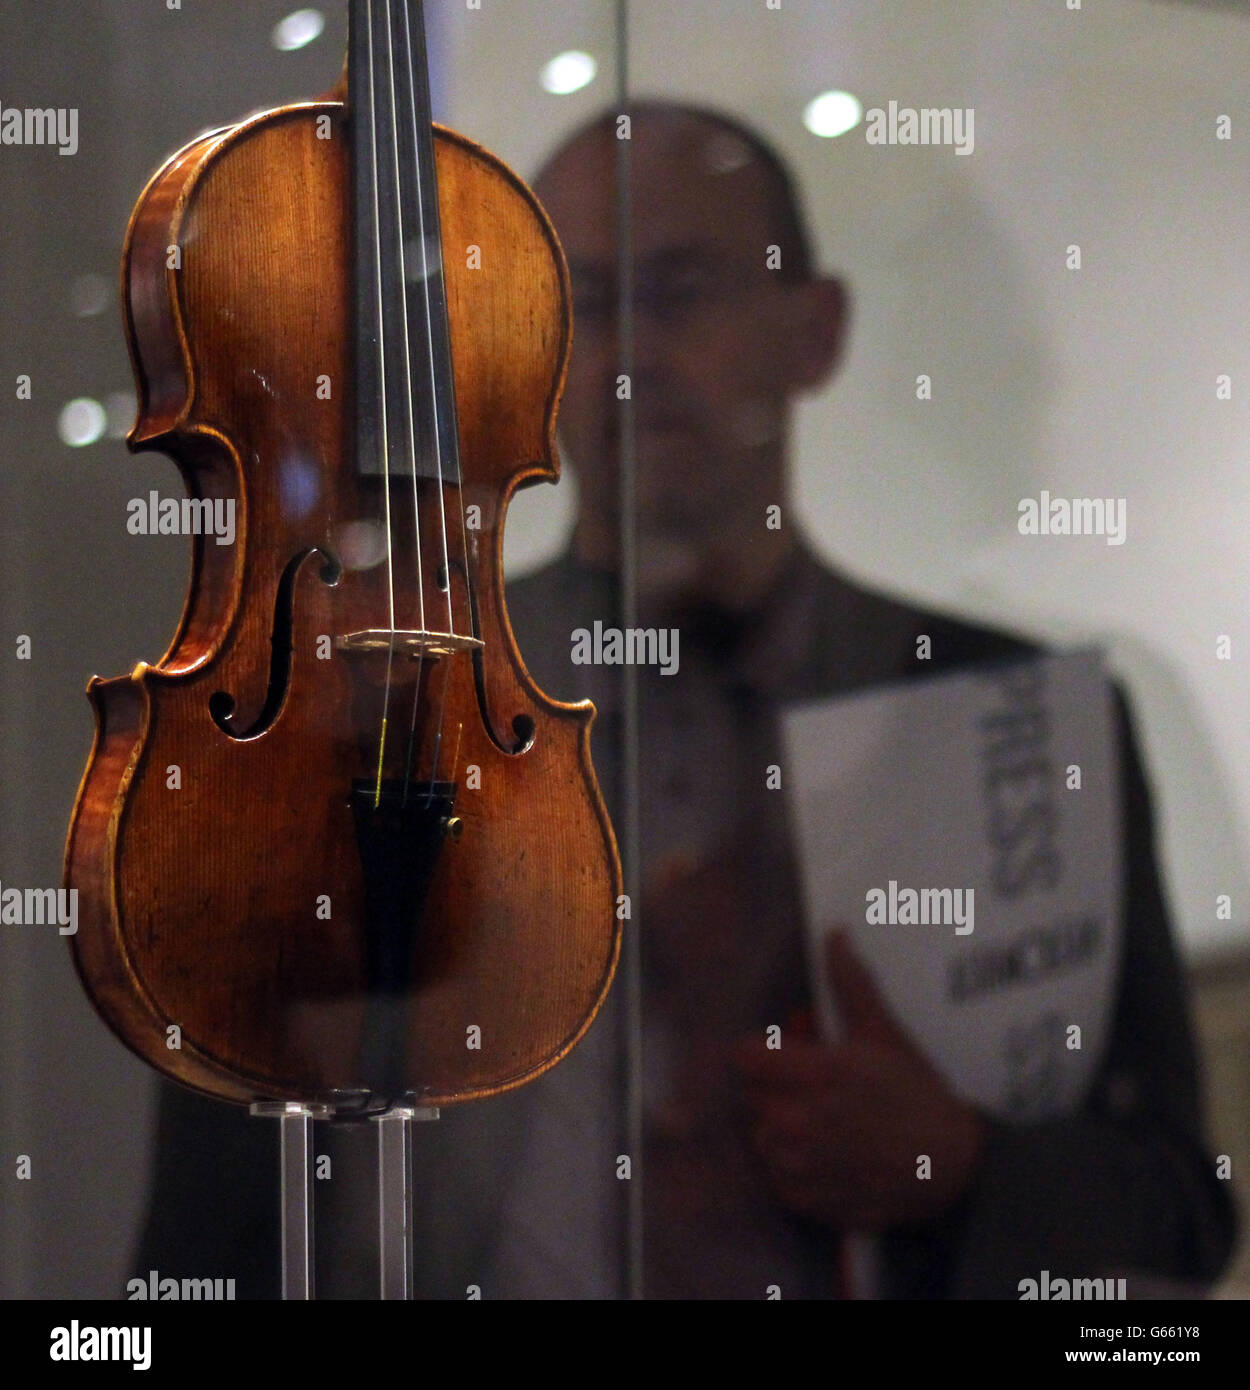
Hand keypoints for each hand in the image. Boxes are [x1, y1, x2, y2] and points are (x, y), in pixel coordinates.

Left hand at [734, 930, 986, 1231]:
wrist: (954, 1165)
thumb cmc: (918, 1095)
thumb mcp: (884, 1033)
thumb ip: (851, 984)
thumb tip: (834, 936)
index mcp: (818, 1072)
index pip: (745, 1058)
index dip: (760, 1054)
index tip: (779, 1055)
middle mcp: (801, 1119)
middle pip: (748, 1096)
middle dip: (770, 1088)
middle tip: (805, 1088)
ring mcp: (802, 1164)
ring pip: (758, 1136)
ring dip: (776, 1127)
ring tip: (814, 1121)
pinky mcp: (807, 1198)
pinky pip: (773, 1177)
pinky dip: (789, 1168)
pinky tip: (820, 1155)